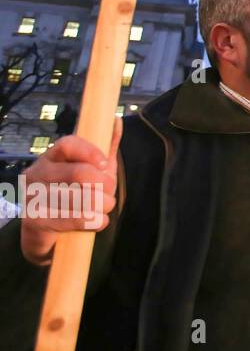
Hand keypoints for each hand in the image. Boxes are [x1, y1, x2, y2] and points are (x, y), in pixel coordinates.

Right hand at [20, 120, 119, 265]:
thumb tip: (116, 120)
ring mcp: (33, 197)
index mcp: (51, 157)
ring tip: (104, 207)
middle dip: (105, 185)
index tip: (105, 164)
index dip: (90, 152)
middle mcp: (37, 173)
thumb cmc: (73, 194)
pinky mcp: (35, 221)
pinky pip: (77, 219)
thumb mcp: (92, 169)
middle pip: (79, 173)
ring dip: (103, 205)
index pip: (68, 144)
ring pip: (82, 199)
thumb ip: (104, 146)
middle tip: (109, 193)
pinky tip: (97, 220)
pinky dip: (97, 221)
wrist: (48, 230)